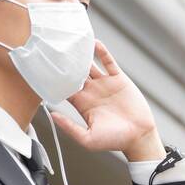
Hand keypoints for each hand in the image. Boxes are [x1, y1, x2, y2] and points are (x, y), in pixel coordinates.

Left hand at [50, 40, 165, 161]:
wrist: (139, 137)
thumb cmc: (114, 141)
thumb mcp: (88, 139)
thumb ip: (70, 128)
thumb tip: (52, 115)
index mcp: (82, 104)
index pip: (65, 87)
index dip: (56, 78)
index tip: (46, 68)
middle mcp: (92, 91)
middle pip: (75, 73)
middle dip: (66, 63)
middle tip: (55, 50)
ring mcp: (105, 84)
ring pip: (90, 64)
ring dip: (82, 55)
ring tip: (72, 43)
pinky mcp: (118, 79)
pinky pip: (108, 62)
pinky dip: (101, 52)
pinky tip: (94, 43)